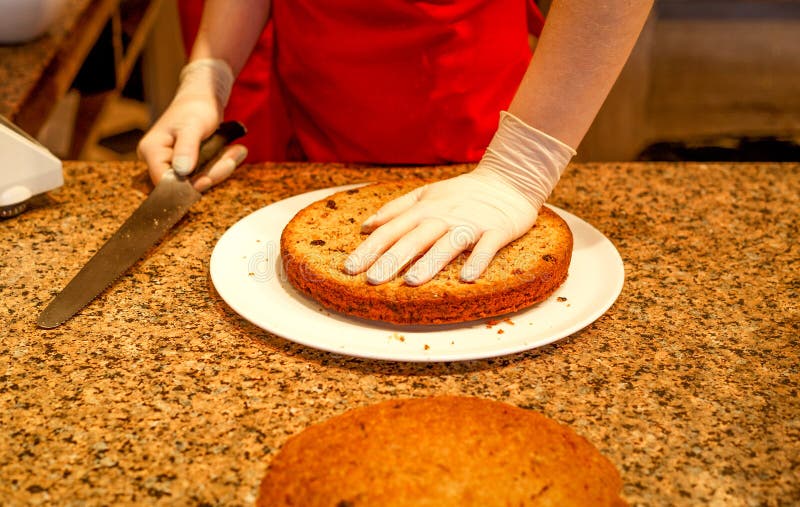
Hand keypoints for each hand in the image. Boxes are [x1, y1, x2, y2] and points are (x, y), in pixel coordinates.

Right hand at [137, 59, 244, 189]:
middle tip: (232, 159)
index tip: (207, 180)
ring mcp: (174, 164)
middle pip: (184, 184)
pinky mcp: (188, 165)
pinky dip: (222, 164)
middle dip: (212, 173)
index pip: (162, 181)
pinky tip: (233, 151)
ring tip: (236, 151)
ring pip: (200, 180)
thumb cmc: (196, 106)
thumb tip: (181, 172)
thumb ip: (187, 148)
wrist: (204, 97)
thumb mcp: (193, 125)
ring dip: (221, 168)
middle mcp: (159, 160)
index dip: (185, 186)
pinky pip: (207, 173)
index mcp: (151, 150)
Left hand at [343, 111, 575, 285]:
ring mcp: (470, 224)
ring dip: (430, 262)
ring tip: (411, 282)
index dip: (370, 249)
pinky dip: (477, 261)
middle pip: (414, 239)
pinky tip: (467, 278)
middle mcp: (443, 217)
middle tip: (372, 280)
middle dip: (392, 259)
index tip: (349, 269)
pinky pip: (486, 247)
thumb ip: (396, 210)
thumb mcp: (426, 195)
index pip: (391, 231)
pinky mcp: (497, 230)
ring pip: (447, 244)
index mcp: (424, 210)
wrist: (510, 179)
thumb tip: (365, 227)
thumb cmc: (463, 193)